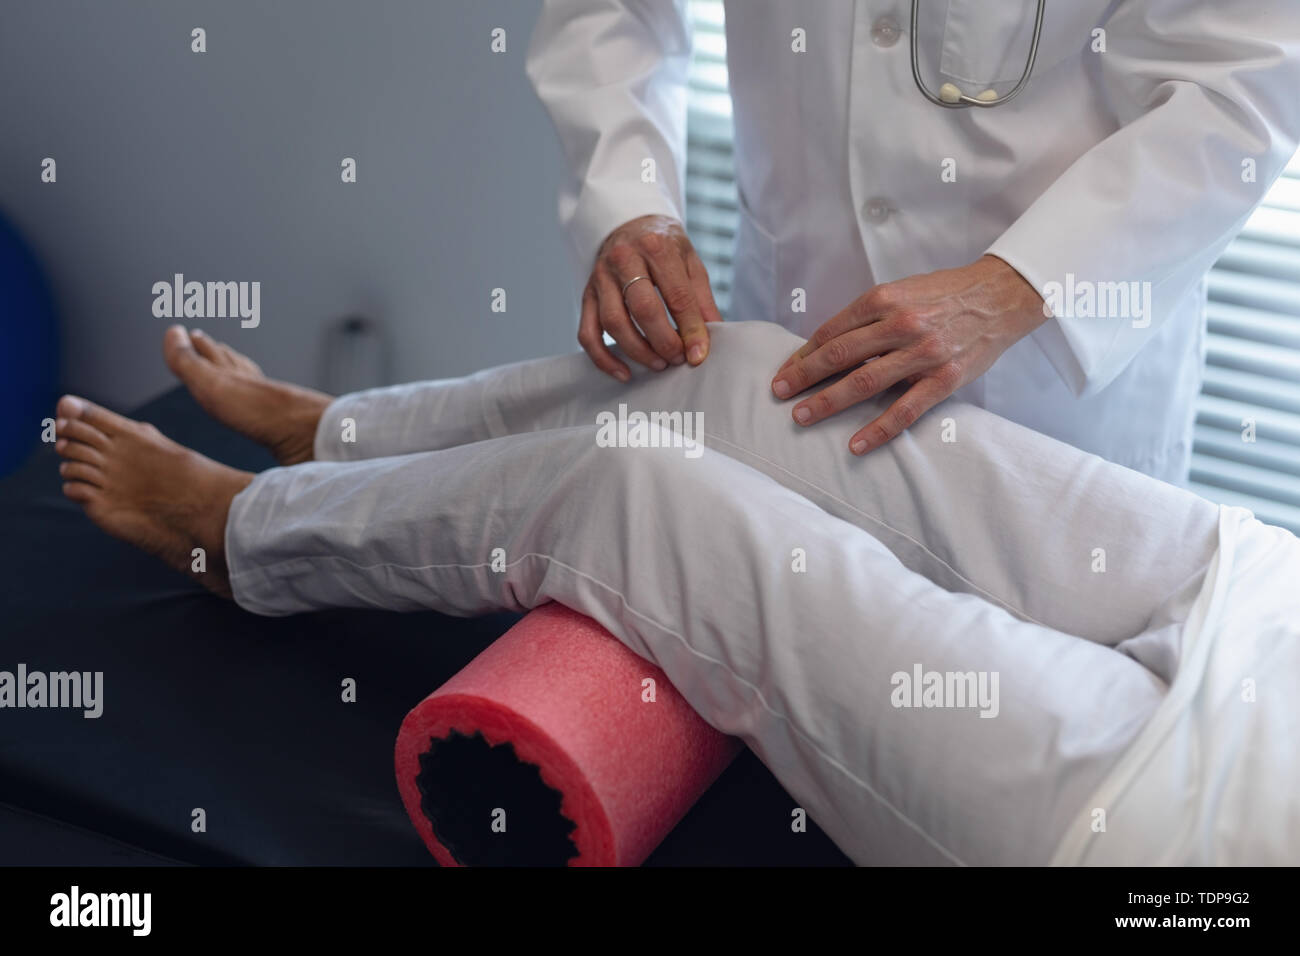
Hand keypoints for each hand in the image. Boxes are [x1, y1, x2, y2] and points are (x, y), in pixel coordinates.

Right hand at [579, 215, 723, 380]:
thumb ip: (701, 299)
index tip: (698, 354)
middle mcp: (624, 259)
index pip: (676, 295)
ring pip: (613, 322)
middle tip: (677, 359)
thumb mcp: (690, 262)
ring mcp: (600, 278)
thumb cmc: (664, 248)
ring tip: (659, 364)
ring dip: (638, 351)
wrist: (629, 226)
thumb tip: (714, 335)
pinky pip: (587, 333)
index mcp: (656, 248)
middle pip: (643, 308)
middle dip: (663, 341)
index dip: (690, 329)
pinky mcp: (587, 295)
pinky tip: (624, 372)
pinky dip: (603, 358)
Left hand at [770, 255, 1047, 453]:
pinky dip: (877, 430)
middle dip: (804, 376)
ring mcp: (923, 353)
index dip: (804, 353)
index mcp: (885, 299)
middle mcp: (900, 324)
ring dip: (828, 402)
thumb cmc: (945, 294)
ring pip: (864, 382)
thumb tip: (828, 347)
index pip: (832, 331)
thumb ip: (868, 316)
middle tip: (778, 392)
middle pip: (839, 355)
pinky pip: (904, 410)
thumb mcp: (902, 291)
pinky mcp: (944, 379)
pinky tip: (854, 444)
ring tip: (802, 416)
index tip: (785, 370)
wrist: (1001, 296)